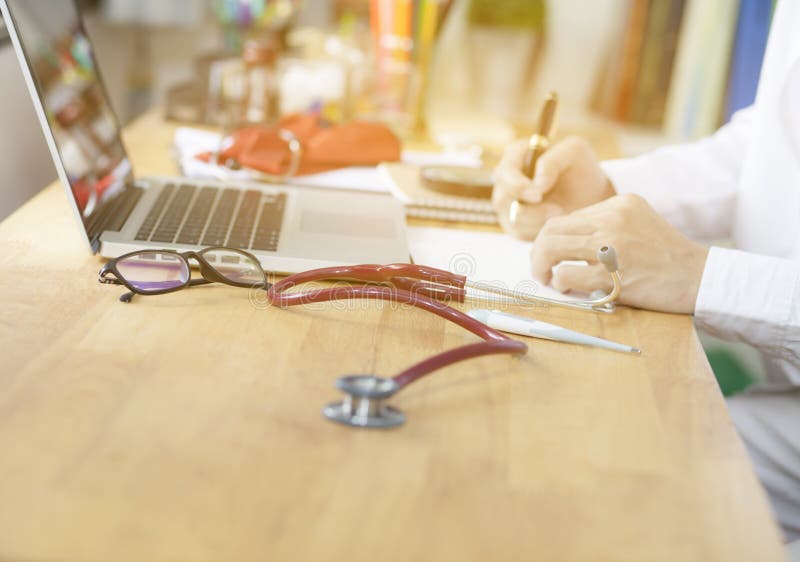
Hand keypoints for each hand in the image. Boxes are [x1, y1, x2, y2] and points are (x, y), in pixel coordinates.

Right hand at [492, 136, 614, 239]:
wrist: (590, 194)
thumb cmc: (580, 168)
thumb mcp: (574, 153)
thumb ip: (552, 161)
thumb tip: (537, 184)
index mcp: (515, 155)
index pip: (505, 172)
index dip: (517, 185)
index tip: (538, 195)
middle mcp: (505, 180)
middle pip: (501, 198)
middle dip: (529, 208)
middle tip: (557, 210)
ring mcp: (507, 203)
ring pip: (511, 218)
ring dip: (538, 220)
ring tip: (561, 213)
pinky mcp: (514, 224)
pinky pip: (519, 232)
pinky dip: (539, 230)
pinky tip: (555, 222)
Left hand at [529, 194, 709, 313]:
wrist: (700, 276)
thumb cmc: (665, 255)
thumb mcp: (637, 221)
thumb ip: (604, 223)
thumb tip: (563, 239)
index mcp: (619, 203)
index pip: (567, 218)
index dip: (552, 238)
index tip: (552, 255)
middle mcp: (613, 219)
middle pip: (551, 230)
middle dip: (538, 252)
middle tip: (541, 268)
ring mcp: (612, 246)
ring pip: (551, 248)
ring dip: (541, 266)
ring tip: (548, 278)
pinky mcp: (613, 275)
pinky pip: (567, 274)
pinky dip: (559, 282)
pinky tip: (567, 287)